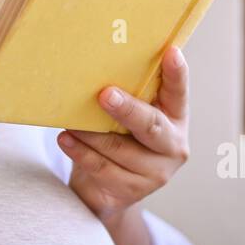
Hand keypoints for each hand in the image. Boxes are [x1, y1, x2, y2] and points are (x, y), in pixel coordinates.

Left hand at [57, 45, 189, 220]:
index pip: (179, 92)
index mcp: (175, 117)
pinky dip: (81, 153)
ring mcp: (156, 173)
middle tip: (105, 95)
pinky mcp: (134, 192)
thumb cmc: (118, 138)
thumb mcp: (127, 117)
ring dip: (91, 134)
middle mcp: (173, 145)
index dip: (177, 73)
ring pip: (120, 149)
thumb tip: (94, 64)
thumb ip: (127, 96)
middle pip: (151, 126)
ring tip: (69, 122)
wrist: (107, 189)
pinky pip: (103, 169)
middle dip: (127, 109)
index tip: (171, 52)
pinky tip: (66, 140)